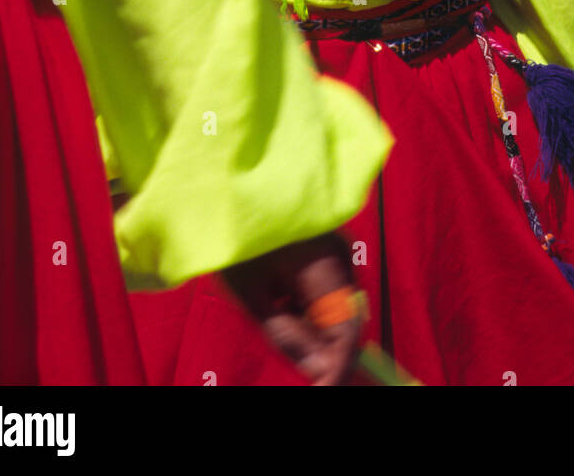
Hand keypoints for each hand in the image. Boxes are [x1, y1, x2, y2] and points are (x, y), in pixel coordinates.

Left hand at [222, 233, 363, 385]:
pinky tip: (278, 298)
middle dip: (322, 347)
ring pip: (335, 304)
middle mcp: (341, 253)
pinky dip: (306, 304)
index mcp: (326, 264)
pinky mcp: (325, 243)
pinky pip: (325, 286)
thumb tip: (321, 372)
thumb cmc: (234, 238)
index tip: (321, 391)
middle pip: (344, 318)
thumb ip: (288, 335)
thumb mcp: (253, 293)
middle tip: (290, 355)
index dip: (338, 368)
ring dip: (311, 325)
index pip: (347, 330)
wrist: (226, 182)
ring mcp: (336, 245)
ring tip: (271, 312)